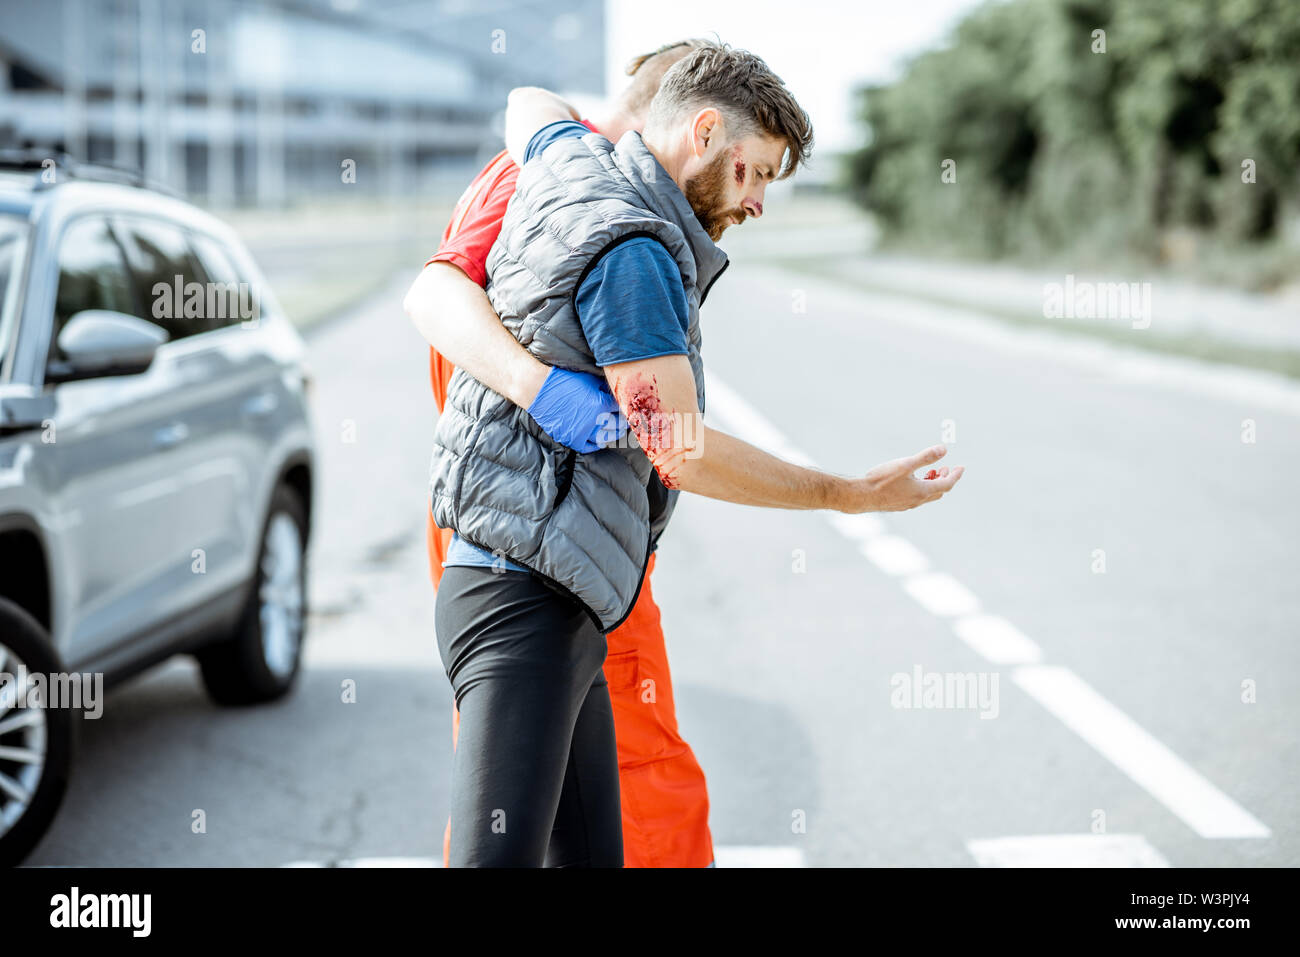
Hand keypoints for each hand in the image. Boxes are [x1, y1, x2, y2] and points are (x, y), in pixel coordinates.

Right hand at [526, 367, 628, 452]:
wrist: (537, 389)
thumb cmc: (562, 379)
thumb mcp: (588, 379)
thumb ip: (603, 388)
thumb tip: (614, 392)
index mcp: (601, 404)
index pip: (621, 409)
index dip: (626, 408)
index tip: (629, 409)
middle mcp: (595, 420)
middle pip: (617, 425)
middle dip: (624, 422)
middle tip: (628, 421)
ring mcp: (582, 432)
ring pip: (605, 438)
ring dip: (613, 435)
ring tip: (617, 431)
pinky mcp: (571, 438)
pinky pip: (588, 447)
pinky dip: (596, 445)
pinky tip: (600, 441)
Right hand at [842, 444, 964, 512]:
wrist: (861, 496)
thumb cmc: (881, 480)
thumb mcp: (905, 464)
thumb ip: (925, 457)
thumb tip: (944, 449)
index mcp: (922, 491)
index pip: (947, 484)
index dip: (955, 475)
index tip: (961, 467)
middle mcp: (917, 500)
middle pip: (939, 491)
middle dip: (944, 479)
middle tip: (945, 468)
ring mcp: (908, 504)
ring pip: (927, 495)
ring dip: (932, 484)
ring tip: (928, 472)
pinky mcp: (898, 505)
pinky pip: (917, 498)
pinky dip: (922, 488)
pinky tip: (911, 481)